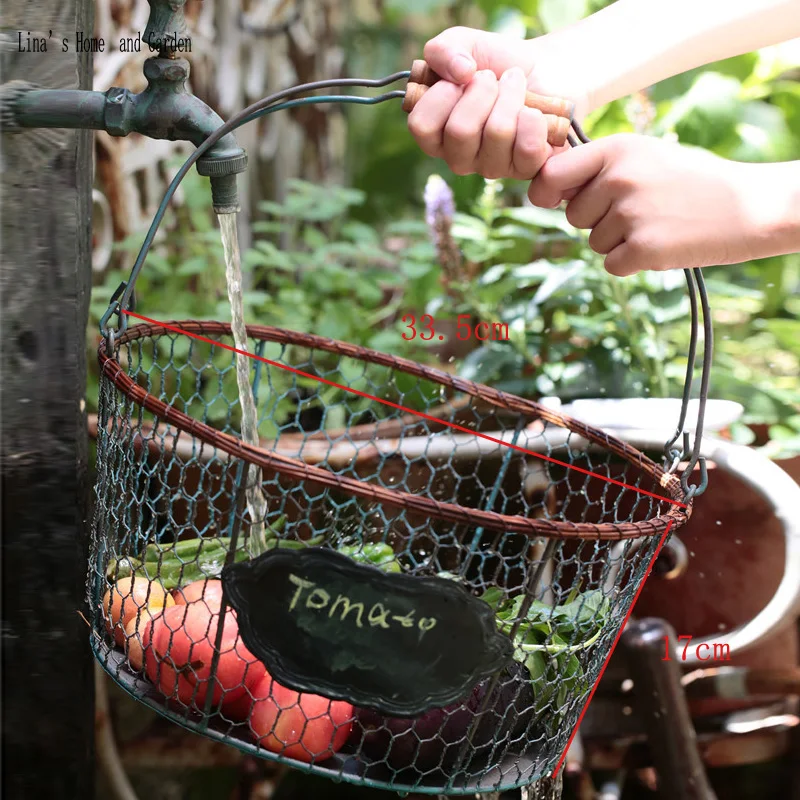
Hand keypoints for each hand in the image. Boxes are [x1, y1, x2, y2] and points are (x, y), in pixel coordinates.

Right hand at [407, 27, 588, 179]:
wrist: (543, 68)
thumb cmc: (497, 62)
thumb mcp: (462, 45)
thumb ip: (443, 50)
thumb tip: (461, 72)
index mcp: (436, 133)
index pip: (422, 126)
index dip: (441, 95)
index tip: (460, 77)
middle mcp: (459, 157)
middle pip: (460, 131)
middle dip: (482, 90)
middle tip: (492, 77)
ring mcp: (491, 167)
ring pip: (497, 133)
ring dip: (511, 95)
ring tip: (516, 85)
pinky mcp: (525, 169)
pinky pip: (527, 147)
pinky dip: (534, 118)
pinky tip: (534, 111)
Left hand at [528, 133, 767, 275]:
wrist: (750, 206)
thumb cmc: (691, 181)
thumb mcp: (644, 156)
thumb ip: (597, 169)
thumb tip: (544, 190)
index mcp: (615, 149)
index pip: (551, 174)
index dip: (544, 192)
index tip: (550, 199)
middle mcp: (618, 178)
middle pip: (573, 216)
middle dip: (597, 219)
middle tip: (641, 209)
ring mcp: (630, 213)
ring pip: (593, 242)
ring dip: (617, 241)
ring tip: (657, 222)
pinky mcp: (643, 248)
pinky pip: (611, 265)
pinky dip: (631, 262)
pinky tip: (661, 244)